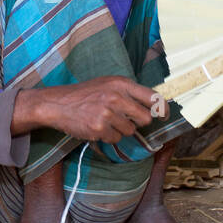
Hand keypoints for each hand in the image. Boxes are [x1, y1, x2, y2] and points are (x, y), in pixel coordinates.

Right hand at [13, 77, 155, 143]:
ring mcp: (107, 113)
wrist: (57, 104)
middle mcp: (116, 97)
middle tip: (126, 120)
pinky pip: (115, 139)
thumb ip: (128, 92)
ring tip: (105, 121)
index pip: (152, 96)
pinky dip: (108, 136)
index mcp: (120, 83)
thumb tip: (154, 105)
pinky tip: (96, 127)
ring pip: (129, 131)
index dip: (163, 108)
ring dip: (120, 130)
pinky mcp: (99, 128)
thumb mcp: (107, 84)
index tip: (165, 115)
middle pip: (145, 118)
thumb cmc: (84, 94)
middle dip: (138, 122)